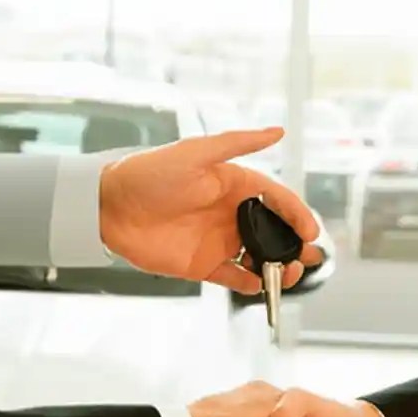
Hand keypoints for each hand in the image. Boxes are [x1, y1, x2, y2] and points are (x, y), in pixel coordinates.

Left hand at [99, 127, 322, 293]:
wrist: (107, 206)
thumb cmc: (148, 173)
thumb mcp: (196, 152)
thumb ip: (238, 143)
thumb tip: (278, 131)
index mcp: (233, 184)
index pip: (276, 200)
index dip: (297, 214)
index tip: (310, 230)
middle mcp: (229, 213)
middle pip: (273, 231)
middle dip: (294, 244)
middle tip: (307, 256)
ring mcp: (217, 240)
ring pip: (258, 257)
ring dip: (277, 266)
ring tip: (288, 274)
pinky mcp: (201, 264)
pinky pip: (232, 277)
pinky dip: (249, 283)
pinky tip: (259, 285)